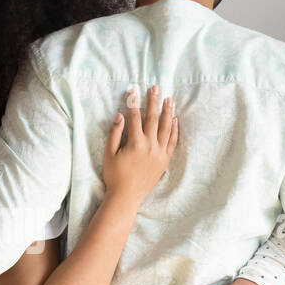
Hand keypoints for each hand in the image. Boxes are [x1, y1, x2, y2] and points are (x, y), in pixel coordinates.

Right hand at [103, 86, 179, 204]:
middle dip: (153, 102)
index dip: (133, 102)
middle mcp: (150, 146)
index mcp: (136, 143)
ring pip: (166, 128)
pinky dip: (174, 130)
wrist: (127, 196)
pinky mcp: (165, 160)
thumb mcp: (109, 153)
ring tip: (169, 100)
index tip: (133, 90)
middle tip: (156, 88)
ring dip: (167, 112)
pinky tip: (174, 120)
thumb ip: (114, 133)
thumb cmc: (115, 175)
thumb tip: (119, 115)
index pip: (135, 117)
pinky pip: (172, 142)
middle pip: (153, 119)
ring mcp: (160, 154)